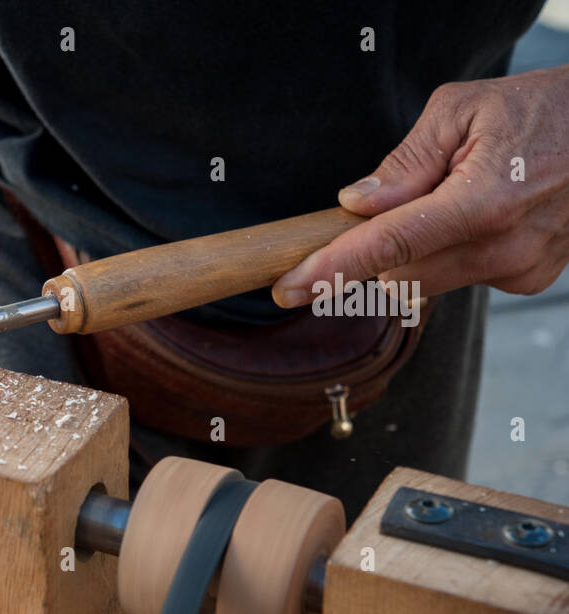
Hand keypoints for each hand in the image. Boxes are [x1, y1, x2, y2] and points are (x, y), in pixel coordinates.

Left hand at [273, 65, 568, 306]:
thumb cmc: (542, 109)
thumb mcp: (465, 109)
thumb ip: (406, 162)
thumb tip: (357, 204)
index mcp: (482, 203)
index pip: (388, 247)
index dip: (331, 269)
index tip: (288, 288)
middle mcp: (503, 248)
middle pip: (398, 274)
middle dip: (378, 248)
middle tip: (391, 203)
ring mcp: (520, 271)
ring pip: (427, 280)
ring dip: (418, 248)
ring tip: (457, 195)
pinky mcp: (529, 281)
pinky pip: (462, 277)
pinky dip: (453, 251)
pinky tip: (483, 214)